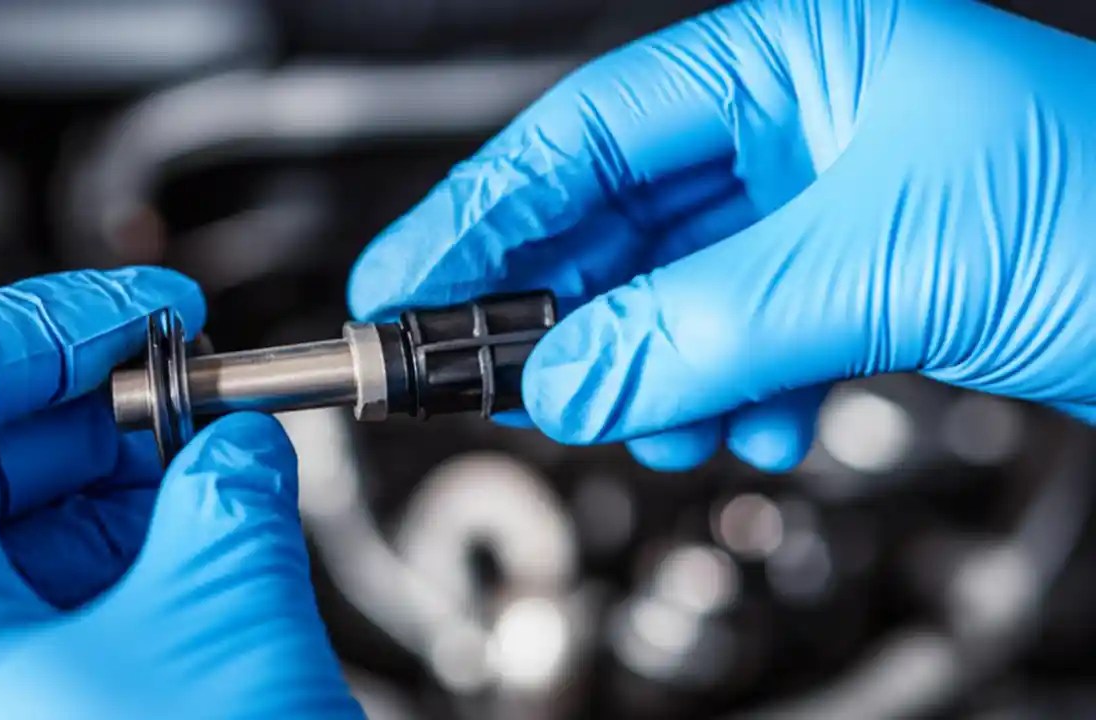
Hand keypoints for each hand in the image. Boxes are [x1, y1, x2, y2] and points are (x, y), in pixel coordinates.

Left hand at [0, 269, 361, 718]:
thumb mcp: (227, 632)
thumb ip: (235, 498)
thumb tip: (242, 446)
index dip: (49, 316)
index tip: (148, 307)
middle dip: (97, 404)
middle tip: (197, 396)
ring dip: (108, 485)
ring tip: (211, 479)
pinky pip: (15, 605)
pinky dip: (104, 561)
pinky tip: (186, 551)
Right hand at [348, 0, 1095, 471]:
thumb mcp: (876, 261)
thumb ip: (698, 326)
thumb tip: (572, 378)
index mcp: (786, 56)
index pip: (585, 131)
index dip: (481, 212)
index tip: (406, 285)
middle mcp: (790, 123)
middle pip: (612, 218)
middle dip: (560, 310)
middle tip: (492, 376)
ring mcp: (814, 207)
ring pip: (666, 295)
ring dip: (646, 369)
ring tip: (653, 415)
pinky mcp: (843, 283)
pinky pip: (730, 342)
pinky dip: (721, 393)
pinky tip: (751, 418)